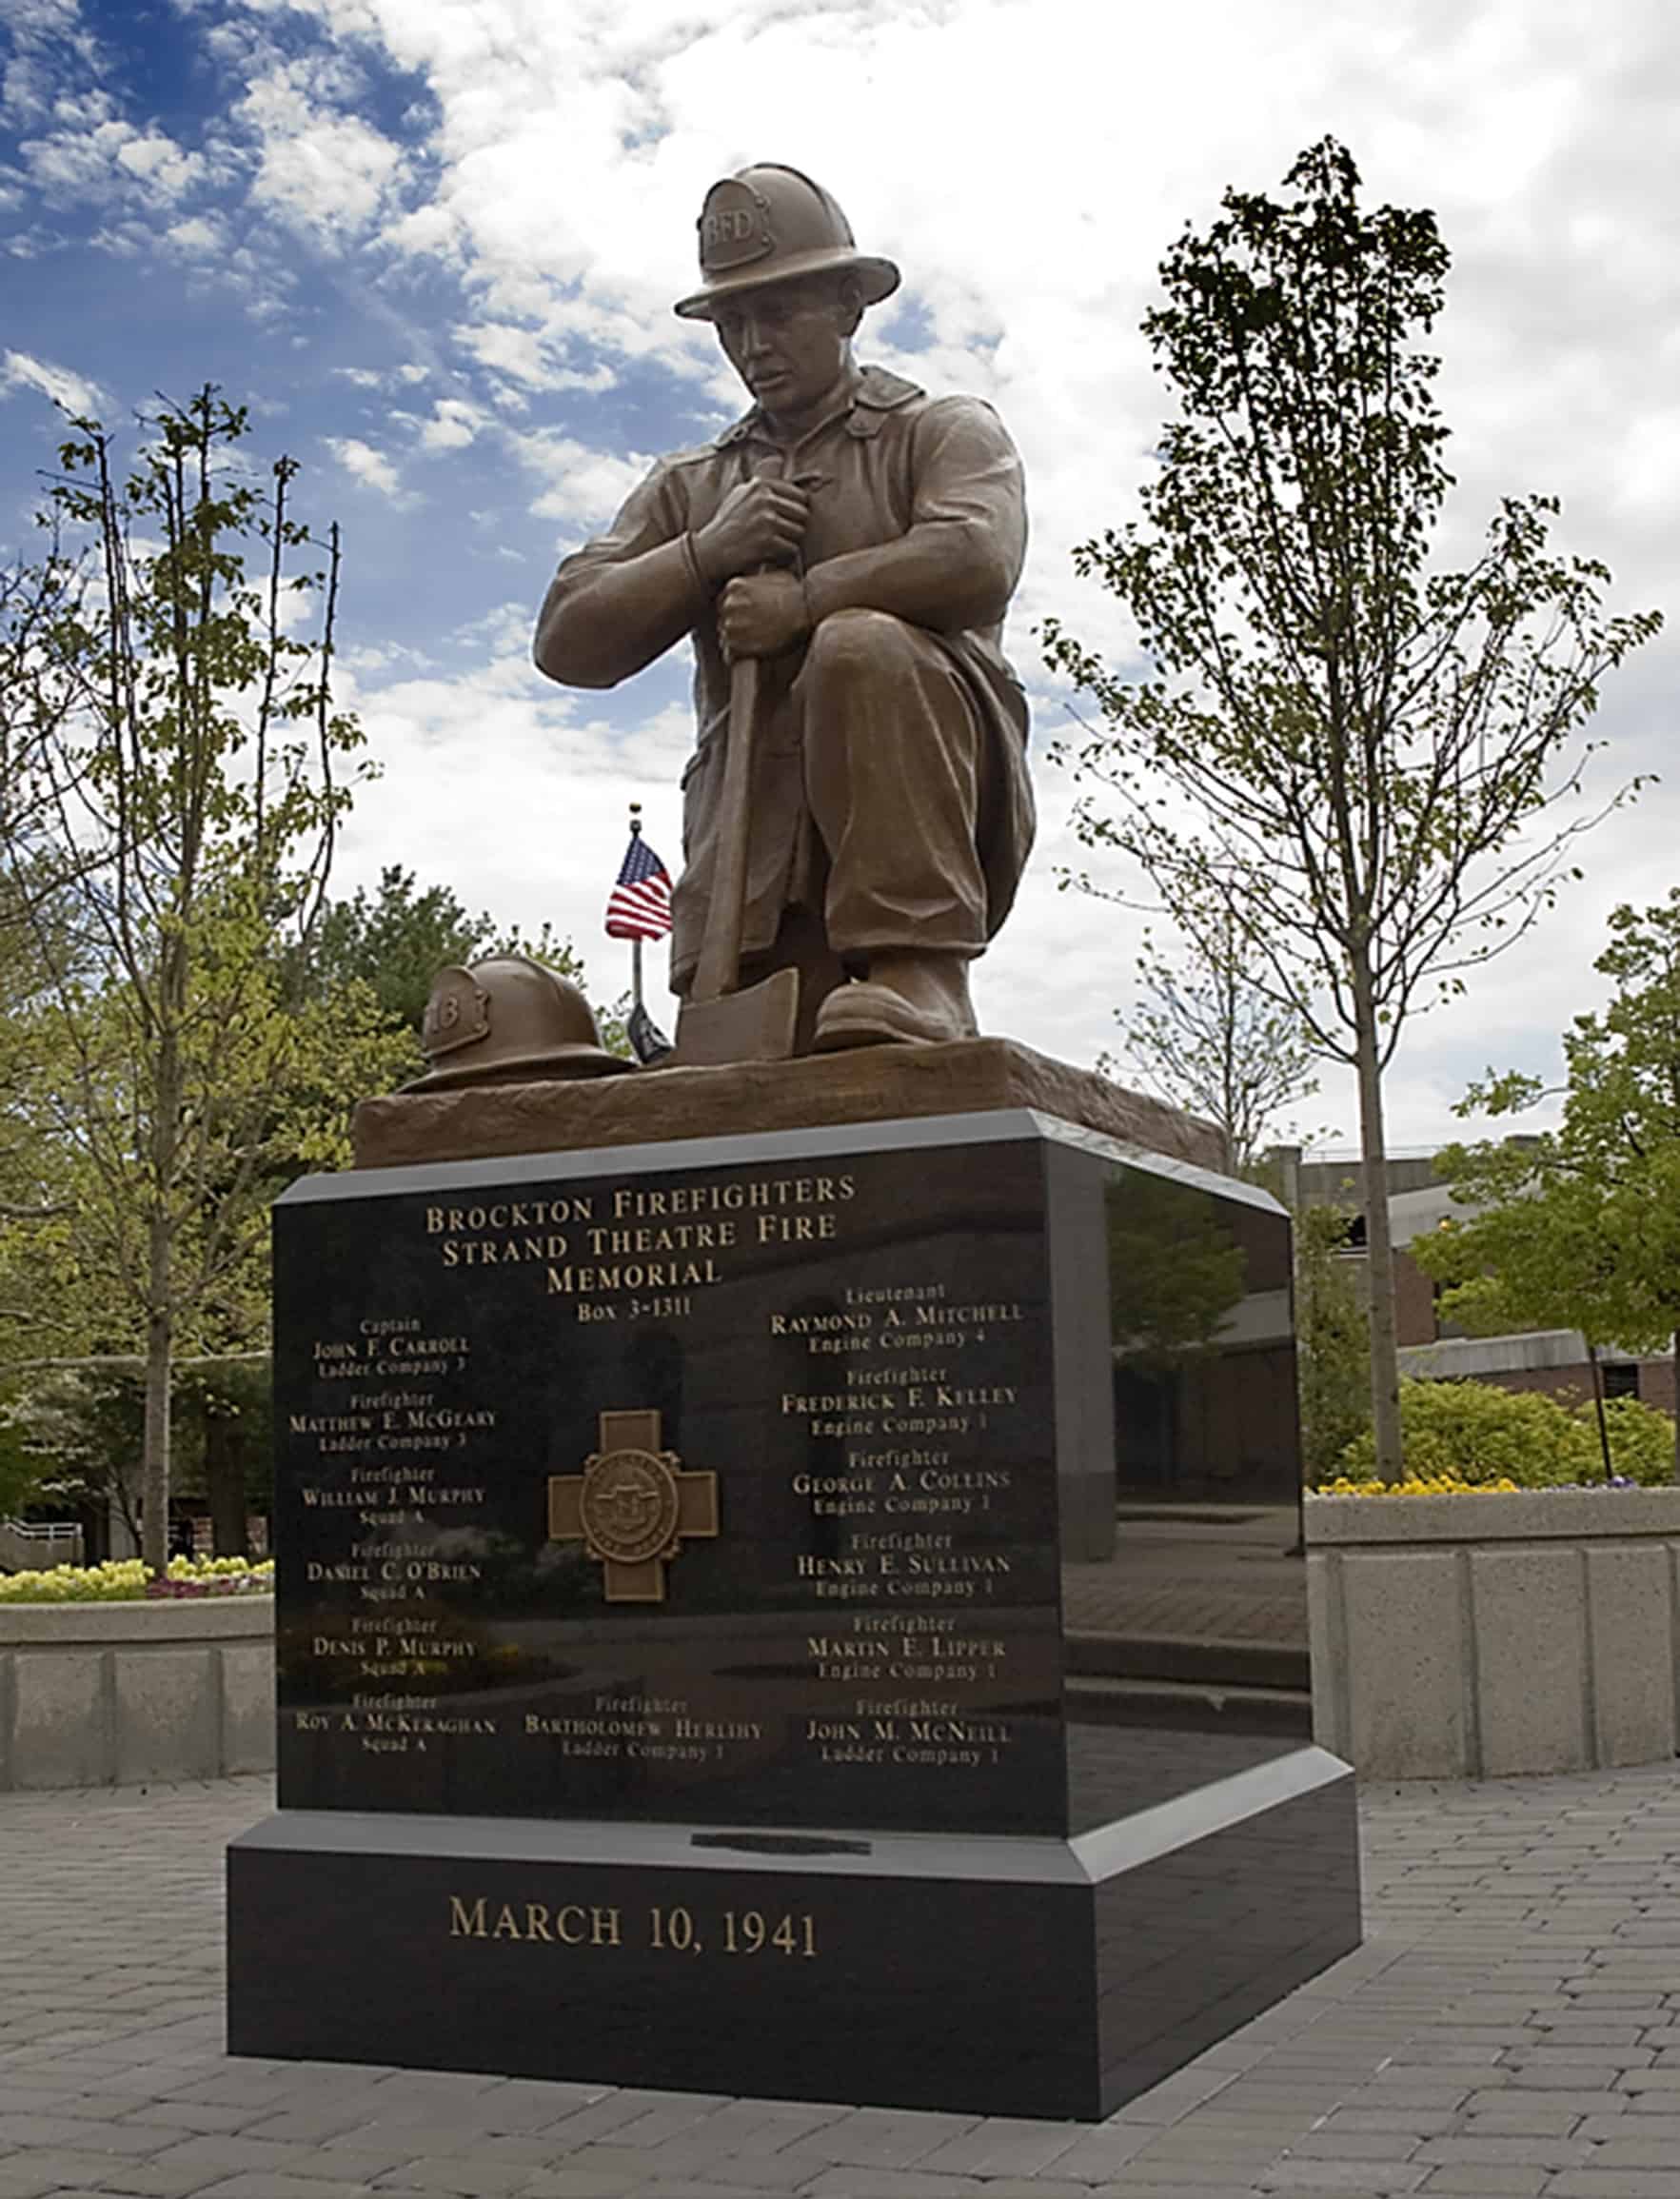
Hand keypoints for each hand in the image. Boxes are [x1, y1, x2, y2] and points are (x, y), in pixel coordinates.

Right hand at [692, 478, 808, 582]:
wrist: (710, 551)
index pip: (799, 496)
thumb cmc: (727, 525)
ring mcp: (766, 519)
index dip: (796, 511)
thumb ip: (762, 479)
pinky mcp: (767, 541)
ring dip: (789, 543)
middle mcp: (764, 499)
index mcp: (760, 485)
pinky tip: (769, 555)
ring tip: (772, 545)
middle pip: (803, 514)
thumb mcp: (741, 493)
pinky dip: (783, 557)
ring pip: (799, 532)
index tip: (784, 521)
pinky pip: (792, 550)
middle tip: (779, 536)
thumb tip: (777, 458)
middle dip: (794, 527)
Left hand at [718, 571, 811, 659]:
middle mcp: (729, 605)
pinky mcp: (736, 647)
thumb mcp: (774, 575)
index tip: (749, 617)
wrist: (808, 613)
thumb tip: (758, 581)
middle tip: (755, 631)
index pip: (724, 602)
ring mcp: (731, 626)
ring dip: (738, 643)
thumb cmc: (797, 594)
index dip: (737, 611)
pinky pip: (729, 656)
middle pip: (723, 620)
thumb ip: (757, 581)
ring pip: (725, 638)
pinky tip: (752, 654)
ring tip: (757, 643)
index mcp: (734, 586)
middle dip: (736, 627)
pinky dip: (738, 658)